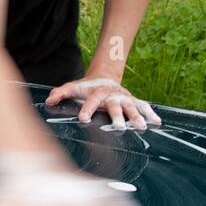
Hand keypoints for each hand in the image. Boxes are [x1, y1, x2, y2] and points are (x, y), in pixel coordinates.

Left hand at [45, 76, 162, 129]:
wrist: (105, 78)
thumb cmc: (87, 87)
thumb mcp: (73, 87)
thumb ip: (61, 93)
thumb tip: (48, 100)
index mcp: (97, 92)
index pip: (91, 101)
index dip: (87, 109)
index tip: (84, 119)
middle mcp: (113, 95)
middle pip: (115, 106)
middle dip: (117, 116)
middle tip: (119, 127)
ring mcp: (124, 98)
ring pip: (131, 107)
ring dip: (137, 116)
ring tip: (142, 127)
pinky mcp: (133, 101)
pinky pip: (143, 107)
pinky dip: (151, 113)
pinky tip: (158, 122)